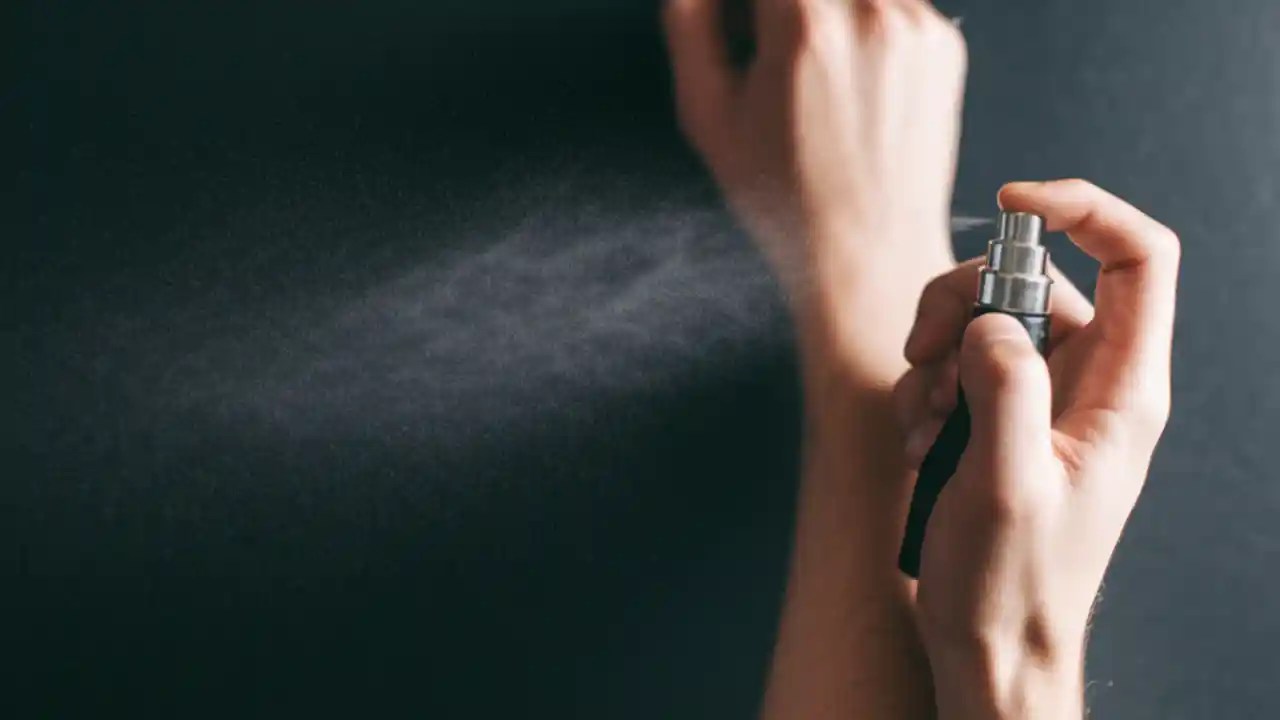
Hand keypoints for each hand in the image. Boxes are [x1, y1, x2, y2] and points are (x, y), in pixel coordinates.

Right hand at [663, 0, 966, 375]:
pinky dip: (860, 19)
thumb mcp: (708, 115)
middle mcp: (870, 14)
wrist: (868, 252)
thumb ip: (690, 24)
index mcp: (806, 26)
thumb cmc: (786, 199)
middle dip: (778, 5)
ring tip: (804, 63)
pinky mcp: (943, 44)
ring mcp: (915, 26)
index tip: (737, 20)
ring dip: (820, 8)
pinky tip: (843, 75)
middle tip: (764, 41)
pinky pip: (891, 0)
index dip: (743, 3)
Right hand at [894, 179, 1179, 717]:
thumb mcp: (1007, 484)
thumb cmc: (1013, 581)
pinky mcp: (1004, 418)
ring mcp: (1044, 400)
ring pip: (989, 318)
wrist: (992, 641)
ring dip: (937, 355)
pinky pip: (960, 363)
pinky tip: (923, 440)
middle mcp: (1090, 384)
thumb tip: (991, 321)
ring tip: (925, 420)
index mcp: (1121, 390)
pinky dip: (927, 388)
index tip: (1012, 204)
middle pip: (1038, 280)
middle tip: (925, 351)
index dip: (1084, 210)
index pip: (1139, 258)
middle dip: (967, 300)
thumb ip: (1006, 387)